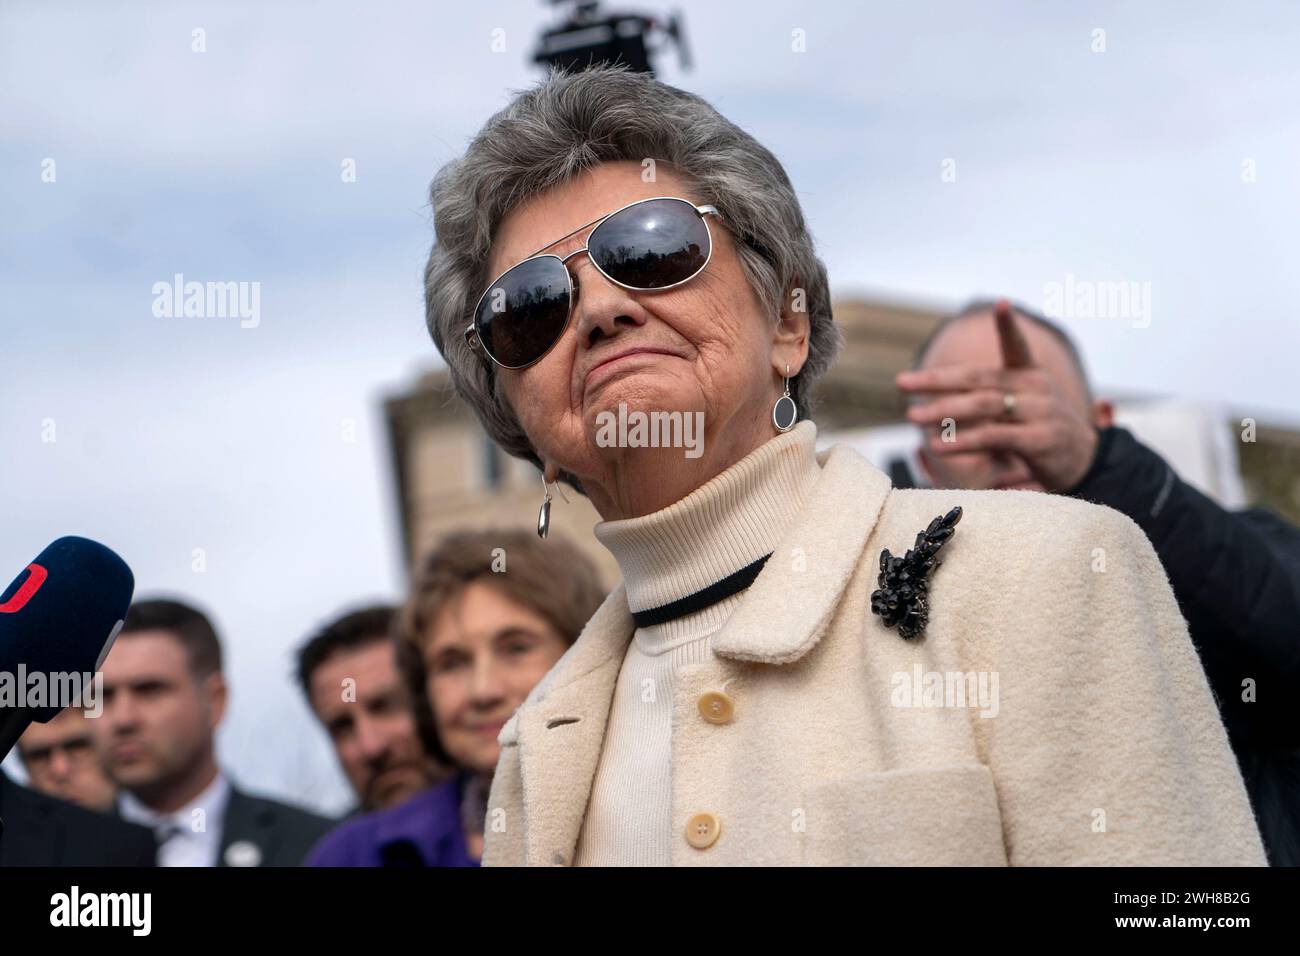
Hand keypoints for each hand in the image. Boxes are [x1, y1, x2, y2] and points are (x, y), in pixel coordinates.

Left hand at [896, 300, 1098, 491]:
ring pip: (982, 406)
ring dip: (943, 412)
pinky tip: (936, 447)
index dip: (1009, 326)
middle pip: (978, 379)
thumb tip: (942, 398)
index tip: (1002, 304)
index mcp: (1031, 375)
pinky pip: (993, 437)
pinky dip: (962, 441)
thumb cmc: (1042, 432)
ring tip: (912, 417)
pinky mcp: (1038, 440)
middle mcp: (1036, 388)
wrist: (1086, 464)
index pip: (1018, 345)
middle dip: (936, 381)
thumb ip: (991, 397)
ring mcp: (1039, 412)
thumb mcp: (1023, 407)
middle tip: (901, 383)